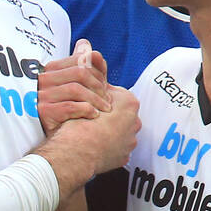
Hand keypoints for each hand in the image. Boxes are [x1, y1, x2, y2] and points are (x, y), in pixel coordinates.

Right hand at [32, 80, 138, 195]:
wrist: (74, 154)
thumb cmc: (78, 123)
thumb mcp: (85, 92)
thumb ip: (94, 77)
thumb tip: (91, 53)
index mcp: (129, 103)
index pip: (115, 94)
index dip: (100, 95)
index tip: (89, 100)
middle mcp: (135, 122)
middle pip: (120, 113)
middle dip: (107, 113)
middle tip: (89, 116)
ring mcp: (130, 142)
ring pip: (119, 131)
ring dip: (108, 130)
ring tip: (90, 131)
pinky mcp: (123, 157)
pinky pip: (116, 147)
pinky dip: (107, 145)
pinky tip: (94, 144)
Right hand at [38, 39, 110, 133]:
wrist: (51, 143)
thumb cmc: (64, 114)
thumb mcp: (73, 89)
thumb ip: (83, 68)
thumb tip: (89, 48)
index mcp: (51, 70)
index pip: (79, 60)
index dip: (97, 72)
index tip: (106, 85)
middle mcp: (44, 80)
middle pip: (79, 73)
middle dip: (99, 86)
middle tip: (109, 100)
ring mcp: (43, 96)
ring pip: (76, 89)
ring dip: (95, 99)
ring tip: (106, 109)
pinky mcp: (44, 111)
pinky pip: (69, 106)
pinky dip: (86, 110)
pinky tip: (94, 116)